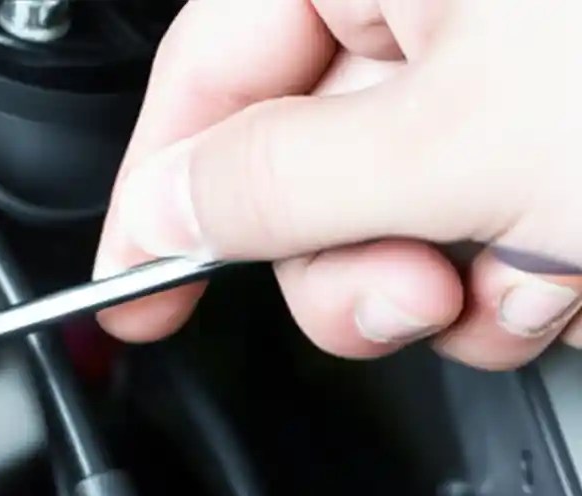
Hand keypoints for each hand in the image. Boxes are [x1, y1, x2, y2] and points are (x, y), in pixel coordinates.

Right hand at [97, 0, 581, 369]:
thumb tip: (167, 209)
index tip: (132, 290)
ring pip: (393, 220)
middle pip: (300, 166)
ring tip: (542, 277)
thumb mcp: (455, 143)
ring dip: (451, 292)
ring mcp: (505, 68)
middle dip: (352, 266)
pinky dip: (523, 280)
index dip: (157, 194)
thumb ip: (278, 182)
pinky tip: (581, 269)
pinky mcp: (557, 134)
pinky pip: (479, 232)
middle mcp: (432, 5)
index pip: (207, 69)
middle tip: (413, 294)